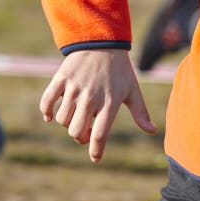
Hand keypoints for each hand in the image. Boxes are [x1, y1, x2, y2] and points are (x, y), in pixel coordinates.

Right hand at [39, 49, 156, 162]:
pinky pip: (47, 101)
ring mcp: (75, 88)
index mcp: (110, 102)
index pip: (99, 134)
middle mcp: (91, 97)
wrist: (103, 42)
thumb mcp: (132, 90)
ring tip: (76, 116)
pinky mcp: (61, 79)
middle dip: (80, 136)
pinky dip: (46, 112)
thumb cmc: (120, 70)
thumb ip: (141, 113)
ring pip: (62, 120)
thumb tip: (152, 131)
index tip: (95, 158)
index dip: (96, 150)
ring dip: (67, 123)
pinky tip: (51, 116)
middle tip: (85, 132)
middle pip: (76, 131)